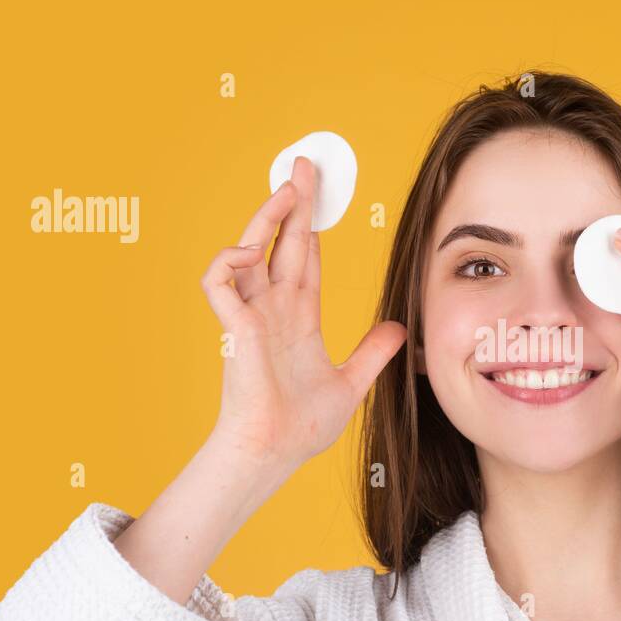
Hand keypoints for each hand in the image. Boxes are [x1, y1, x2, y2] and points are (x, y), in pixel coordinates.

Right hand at [200, 156, 406, 475]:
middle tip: (305, 166)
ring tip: (287, 189)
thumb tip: (401, 329)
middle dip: (292, 204)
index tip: (319, 196)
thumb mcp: (351, 383)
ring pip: (248, 250)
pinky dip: (229, 260)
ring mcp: (252, 316)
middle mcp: (273, 310)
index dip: (311, 227)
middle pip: (280, 242)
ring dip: (265, 217)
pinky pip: (219, 280)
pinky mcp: (234, 328)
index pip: (305, 259)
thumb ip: (373, 353)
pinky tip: (252, 251)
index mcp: (298, 319)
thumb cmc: (300, 428)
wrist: (275, 454)